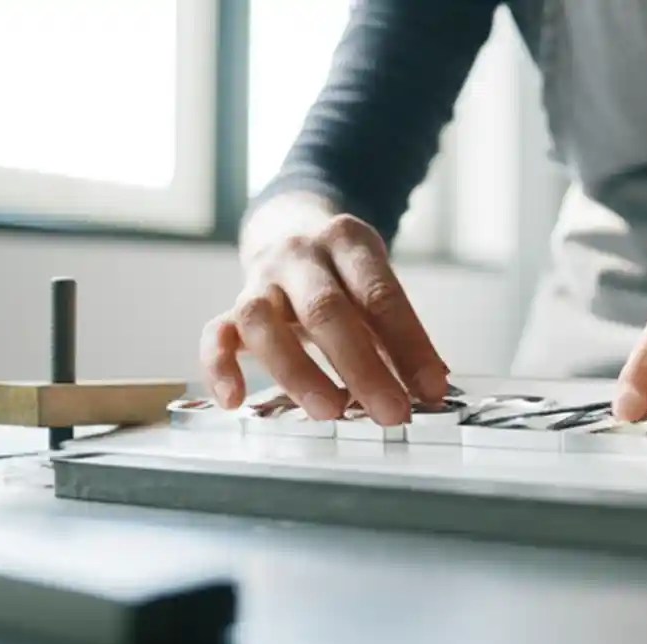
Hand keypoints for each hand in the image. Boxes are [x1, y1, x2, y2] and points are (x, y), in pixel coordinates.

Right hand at [200, 193, 448, 424]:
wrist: (287, 226)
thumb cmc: (343, 273)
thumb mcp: (375, 285)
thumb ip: (396, 334)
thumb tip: (428, 388)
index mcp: (347, 241)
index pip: (380, 294)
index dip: (409, 344)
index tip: (431, 388)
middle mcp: (299, 256)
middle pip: (325, 309)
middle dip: (361, 367)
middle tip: (391, 413)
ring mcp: (259, 280)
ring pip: (262, 321)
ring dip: (296, 372)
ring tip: (329, 412)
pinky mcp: (230, 308)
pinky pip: (215, 335)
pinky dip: (219, 368)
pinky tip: (235, 402)